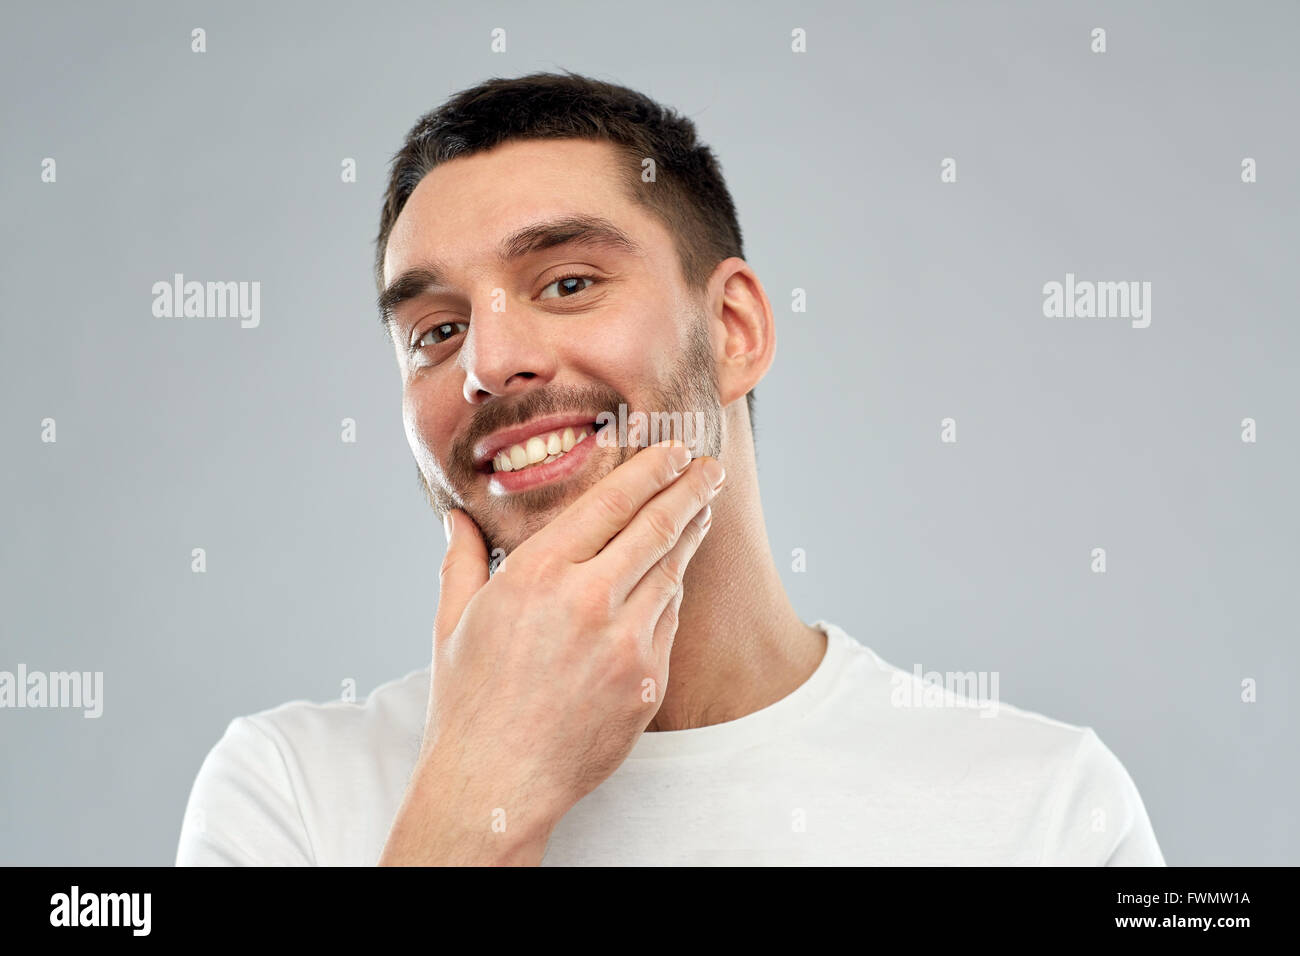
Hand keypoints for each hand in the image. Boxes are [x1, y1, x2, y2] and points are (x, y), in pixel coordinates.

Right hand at [379, 441, 723, 864]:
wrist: (497, 782)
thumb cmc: (468, 701)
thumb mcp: (452, 621)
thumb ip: (461, 560)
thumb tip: (457, 518)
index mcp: (537, 574)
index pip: (610, 502)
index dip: (649, 470)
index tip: (672, 450)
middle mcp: (588, 601)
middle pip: (657, 527)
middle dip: (690, 489)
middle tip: (710, 467)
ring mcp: (626, 643)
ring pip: (671, 573)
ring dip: (690, 537)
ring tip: (701, 513)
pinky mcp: (648, 681)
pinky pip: (668, 623)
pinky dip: (672, 595)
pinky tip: (673, 580)